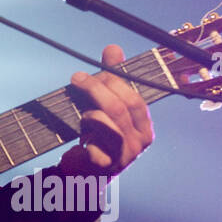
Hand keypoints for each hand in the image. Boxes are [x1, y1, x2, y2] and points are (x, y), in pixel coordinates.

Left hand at [60, 44, 153, 175]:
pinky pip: (96, 146)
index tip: (100, 68)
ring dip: (90, 113)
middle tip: (77, 78)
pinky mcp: (105, 167)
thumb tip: (113, 48)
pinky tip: (83, 137)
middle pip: (120, 108)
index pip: (135, 99)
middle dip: (97, 89)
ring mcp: (124, 156)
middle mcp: (139, 142)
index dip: (116, 82)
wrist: (85, 172)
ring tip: (82, 112)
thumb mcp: (106, 105)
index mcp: (144, 126)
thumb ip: (111, 78)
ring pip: (108, 124)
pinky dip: (87, 136)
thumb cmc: (99, 135)